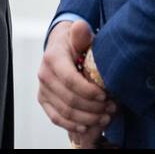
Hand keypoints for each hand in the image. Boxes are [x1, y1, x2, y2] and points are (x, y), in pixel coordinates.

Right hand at [37, 20, 115, 143]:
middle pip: (70, 99)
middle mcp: (44, 74)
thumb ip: (81, 34)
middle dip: (93, 107)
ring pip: (65, 111)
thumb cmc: (75, 42)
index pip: (71, 80)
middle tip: (112, 108)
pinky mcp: (43, 99)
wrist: (61, 46)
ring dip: (87, 118)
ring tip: (105, 116)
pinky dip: (71, 125)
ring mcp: (42, 89)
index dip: (89, 92)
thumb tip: (80, 26)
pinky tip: (86, 127)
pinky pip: (56, 117)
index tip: (106, 95)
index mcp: (53, 58)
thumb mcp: (80, 35)